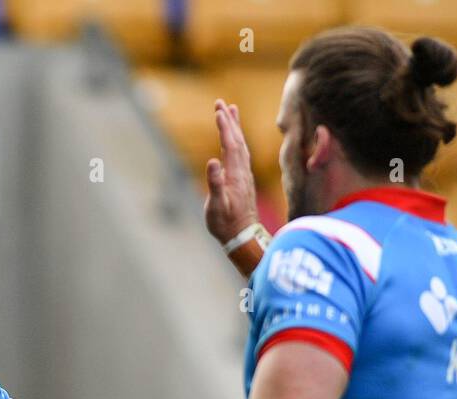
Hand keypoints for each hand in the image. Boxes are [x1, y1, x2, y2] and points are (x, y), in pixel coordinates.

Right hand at [204, 99, 259, 245]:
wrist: (243, 236)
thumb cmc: (226, 224)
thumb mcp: (217, 206)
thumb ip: (215, 183)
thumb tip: (212, 161)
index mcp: (235, 174)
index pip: (230, 144)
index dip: (224, 127)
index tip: (218, 110)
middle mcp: (242, 171)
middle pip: (237, 140)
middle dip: (229, 121)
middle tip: (221, 103)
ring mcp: (244, 175)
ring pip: (240, 145)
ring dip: (235, 127)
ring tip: (231, 111)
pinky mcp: (243, 180)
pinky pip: (241, 153)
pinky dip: (237, 140)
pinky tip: (234, 139)